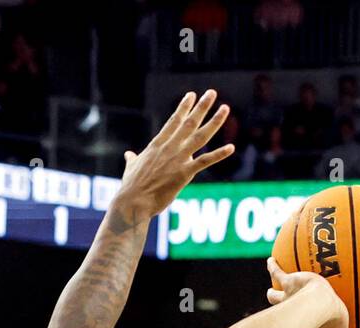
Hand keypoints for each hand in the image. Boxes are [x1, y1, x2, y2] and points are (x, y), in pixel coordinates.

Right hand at [112, 90, 235, 223]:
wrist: (133, 202)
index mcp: (157, 145)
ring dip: (214, 122)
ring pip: (200, 136)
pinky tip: (231, 147)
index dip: (184, 108)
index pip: (173, 121)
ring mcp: (178, 159)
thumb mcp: (131, 168)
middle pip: (189, 123)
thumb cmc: (130, 187)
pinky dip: (219, 154)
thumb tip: (128, 154)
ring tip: (225, 108)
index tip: (192, 95)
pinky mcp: (184, 173)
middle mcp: (169, 148)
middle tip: (212, 93)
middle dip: (201, 107)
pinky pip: (205, 161)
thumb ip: (133, 159)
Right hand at [265, 255, 358, 327]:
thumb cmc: (330, 319)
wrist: (319, 303)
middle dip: (275, 298)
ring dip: (273, 285)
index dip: (294, 321)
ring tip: (270, 271)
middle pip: (278, 304)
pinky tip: (271, 259)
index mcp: (302, 319)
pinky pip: (276, 272)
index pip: (297, 320)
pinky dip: (272, 265)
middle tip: (271, 293)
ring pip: (274, 293)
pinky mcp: (289, 281)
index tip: (291, 320)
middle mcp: (290, 308)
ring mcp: (287, 295)